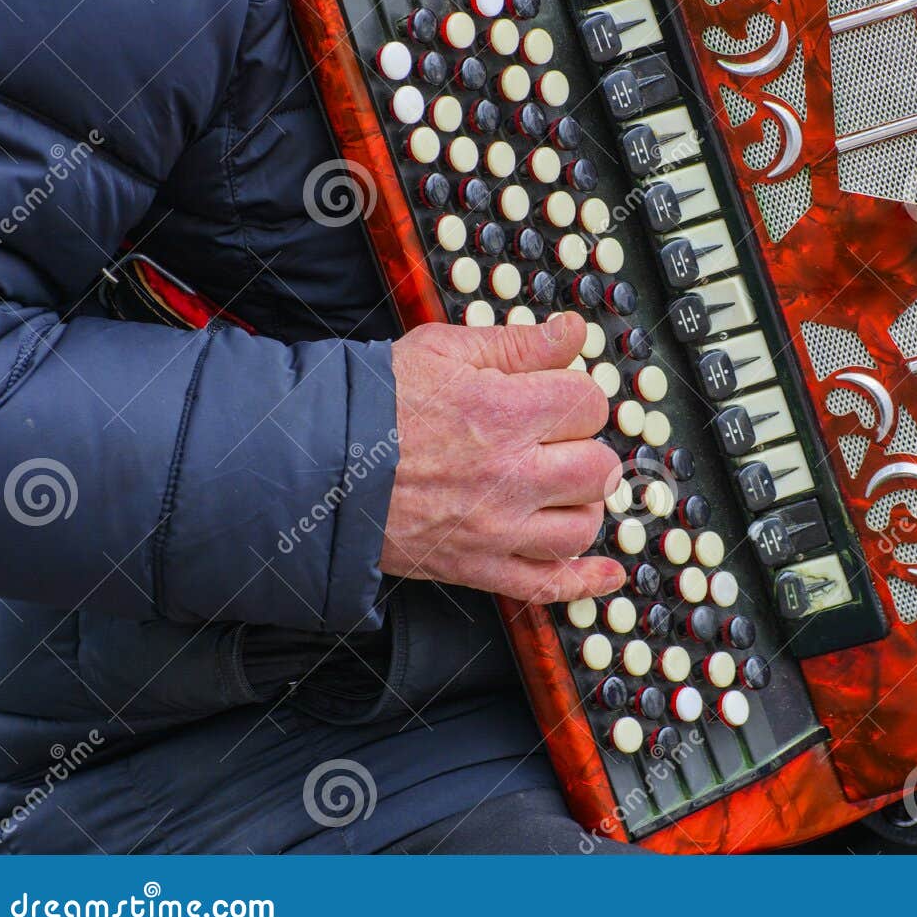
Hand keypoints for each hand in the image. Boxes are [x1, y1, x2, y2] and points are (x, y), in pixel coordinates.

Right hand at [382, 313, 624, 604]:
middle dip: (584, 448)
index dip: (576, 395)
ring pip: (583, 525)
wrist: (312, 464)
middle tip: (558, 443)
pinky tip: (605, 573)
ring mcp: (496, 527)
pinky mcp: (477, 566)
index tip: (557, 398)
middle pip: (598, 467)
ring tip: (558, 488)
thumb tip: (572, 331)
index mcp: (504, 413)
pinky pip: (548, 585)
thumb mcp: (443, 350)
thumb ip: (517, 343)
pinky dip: (584, 581)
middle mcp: (509, 475)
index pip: (589, 403)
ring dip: (580, 505)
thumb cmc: (373, 405)